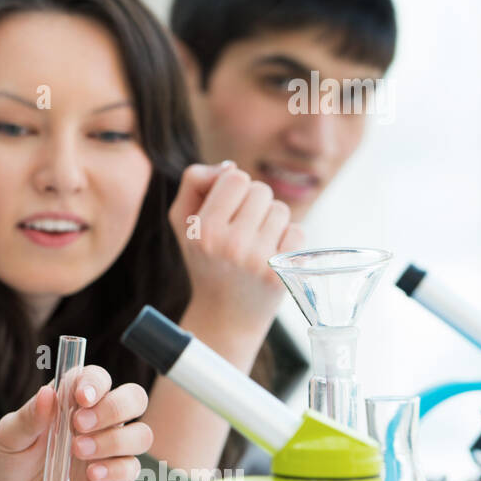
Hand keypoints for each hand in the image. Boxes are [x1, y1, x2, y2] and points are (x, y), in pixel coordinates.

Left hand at [0, 366, 151, 480]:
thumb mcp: (8, 436)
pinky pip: (131, 468)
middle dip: (114, 407)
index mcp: (71, 400)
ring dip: (115, 440)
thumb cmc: (5, 461)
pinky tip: (91, 474)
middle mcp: (97, 420)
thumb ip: (29, 417)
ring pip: (140, 434)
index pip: (97, 378)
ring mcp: (108, 449)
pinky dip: (115, 469)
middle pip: (133, 399)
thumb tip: (47, 393)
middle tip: (79, 424)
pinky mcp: (112, 479)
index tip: (80, 397)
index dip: (95, 382)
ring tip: (78, 450)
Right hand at [169, 162, 302, 331]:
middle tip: (241, 230)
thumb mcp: (183, 221)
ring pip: (281, 210)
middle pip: (261, 190)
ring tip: (255, 244)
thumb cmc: (206, 259)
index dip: (234, 187)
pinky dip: (287, 239)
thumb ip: (194, 182)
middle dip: (254, 204)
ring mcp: (258, 260)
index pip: (235, 177)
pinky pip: (297, 230)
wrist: (224, 314)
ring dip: (271, 221)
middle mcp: (230, 244)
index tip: (227, 208)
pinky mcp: (281, 272)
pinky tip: (270, 256)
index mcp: (203, 230)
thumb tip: (230, 166)